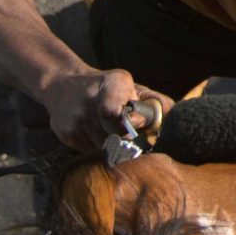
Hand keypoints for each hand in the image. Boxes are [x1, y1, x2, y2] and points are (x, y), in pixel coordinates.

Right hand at [37, 65, 171, 151]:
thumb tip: (174, 115)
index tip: (134, 132)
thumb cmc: (104, 87)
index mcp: (110, 85)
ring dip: (114, 147)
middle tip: (136, 143)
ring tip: (115, 137)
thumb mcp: (126, 84)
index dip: (126, 125)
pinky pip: (90, 151)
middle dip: (129, 141)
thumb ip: (151, 100)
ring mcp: (76, 121)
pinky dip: (97, 147)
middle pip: (114, 135)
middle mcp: (89, 103)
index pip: (113, 111)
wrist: (60, 85)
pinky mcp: (66, 135)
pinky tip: (94, 135)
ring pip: (104, 147)